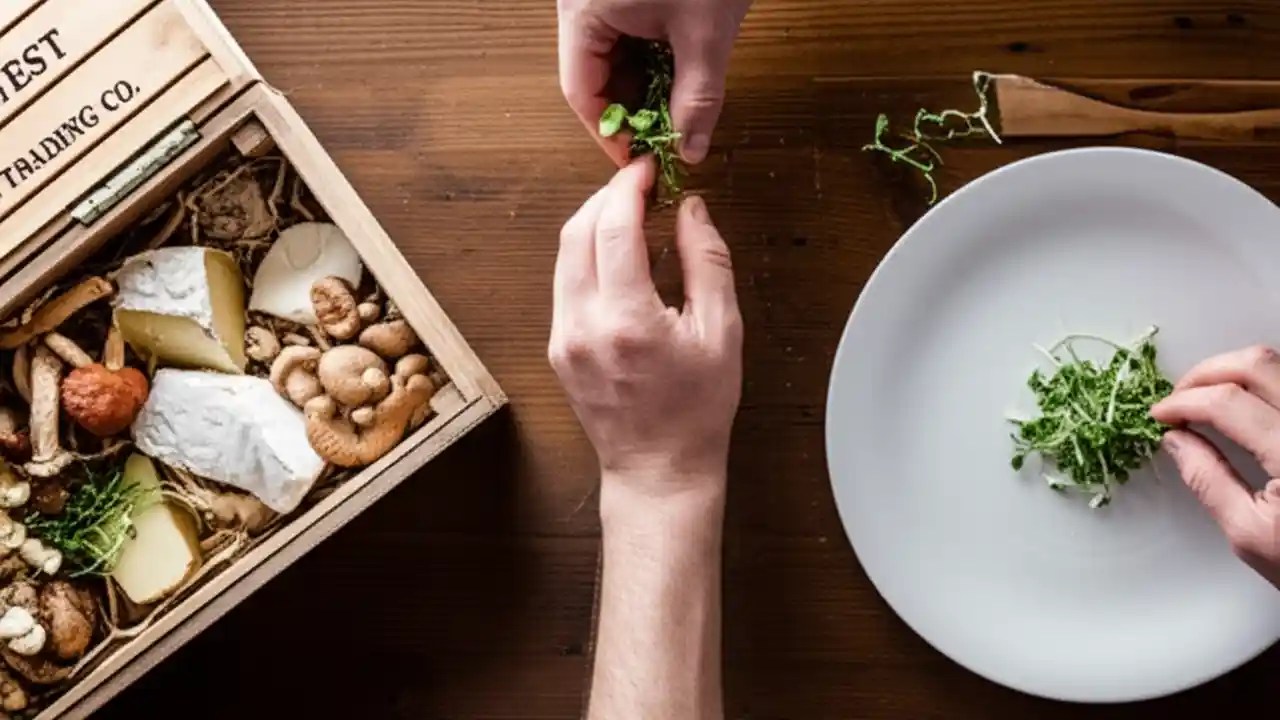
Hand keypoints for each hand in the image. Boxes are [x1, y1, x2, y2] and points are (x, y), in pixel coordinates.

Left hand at [549, 157, 742, 502]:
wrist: (658, 470)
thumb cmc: (697, 410)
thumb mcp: (721, 332)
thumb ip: (707, 261)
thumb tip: (691, 209)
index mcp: (627, 320)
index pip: (615, 227)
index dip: (630, 187)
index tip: (650, 168)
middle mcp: (582, 325)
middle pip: (578, 231)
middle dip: (608, 197)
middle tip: (642, 183)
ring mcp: (562, 338)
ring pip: (565, 254)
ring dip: (595, 223)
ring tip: (633, 214)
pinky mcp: (556, 347)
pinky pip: (566, 282)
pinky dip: (589, 256)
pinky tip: (621, 257)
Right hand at [557, 0, 752, 166]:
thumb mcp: (708, 33)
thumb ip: (699, 99)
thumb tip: (691, 149)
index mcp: (583, 13)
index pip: (581, 93)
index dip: (610, 135)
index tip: (640, 160)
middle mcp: (579, 2)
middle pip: (592, 74)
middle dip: (631, 109)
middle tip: (666, 136)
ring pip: (609, 53)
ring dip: (643, 84)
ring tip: (677, 105)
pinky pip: (623, 28)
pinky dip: (649, 54)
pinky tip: (678, 68)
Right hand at [1151, 345, 1279, 587]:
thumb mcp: (1249, 533)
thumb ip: (1208, 480)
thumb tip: (1175, 439)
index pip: (1227, 403)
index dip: (1184, 402)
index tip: (1160, 415)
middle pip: (1257, 365)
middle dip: (1207, 373)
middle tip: (1181, 397)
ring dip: (1237, 371)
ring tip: (1209, 397)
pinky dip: (1266, 383)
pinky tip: (1248, 402)